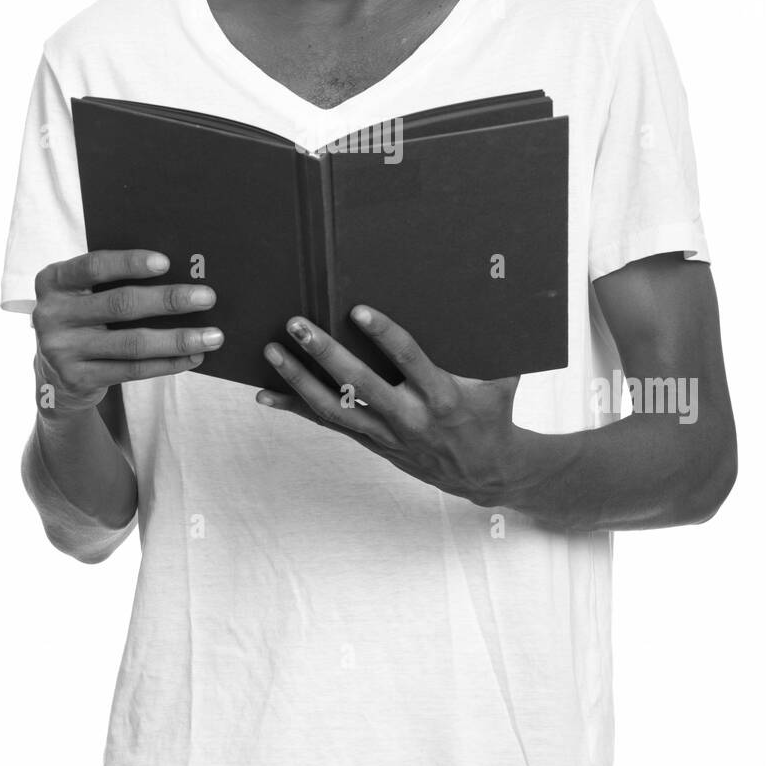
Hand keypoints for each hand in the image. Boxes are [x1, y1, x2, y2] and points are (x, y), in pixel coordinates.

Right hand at [32, 249, 223, 415]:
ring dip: (178, 339)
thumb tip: (180, 272)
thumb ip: (112, 280)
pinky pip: (132, 370)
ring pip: (132, 344)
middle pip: (120, 305)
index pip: (94, 266)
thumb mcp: (83, 293)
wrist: (52, 371)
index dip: (130, 263)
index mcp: (53, 281)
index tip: (166, 262)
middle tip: (206, 297)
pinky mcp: (78, 379)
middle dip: (169, 300)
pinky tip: (193, 357)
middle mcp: (52, 314)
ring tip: (212, 336)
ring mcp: (62, 350)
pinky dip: (168, 363)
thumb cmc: (83, 316)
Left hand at [256, 305, 520, 505]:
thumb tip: (496, 292)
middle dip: (326, 354)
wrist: (484, 473)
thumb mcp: (501, 379)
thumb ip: (495, 342)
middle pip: (360, 385)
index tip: (359, 311)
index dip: (385, 336)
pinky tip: (264, 395)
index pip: (409, 361)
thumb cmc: (493, 414)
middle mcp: (410, 416)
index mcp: (442, 396)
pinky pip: (328, 423)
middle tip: (297, 325)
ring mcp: (386, 432)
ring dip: (299, 380)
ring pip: (335, 407)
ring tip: (272, 350)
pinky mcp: (371, 441)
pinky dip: (294, 407)